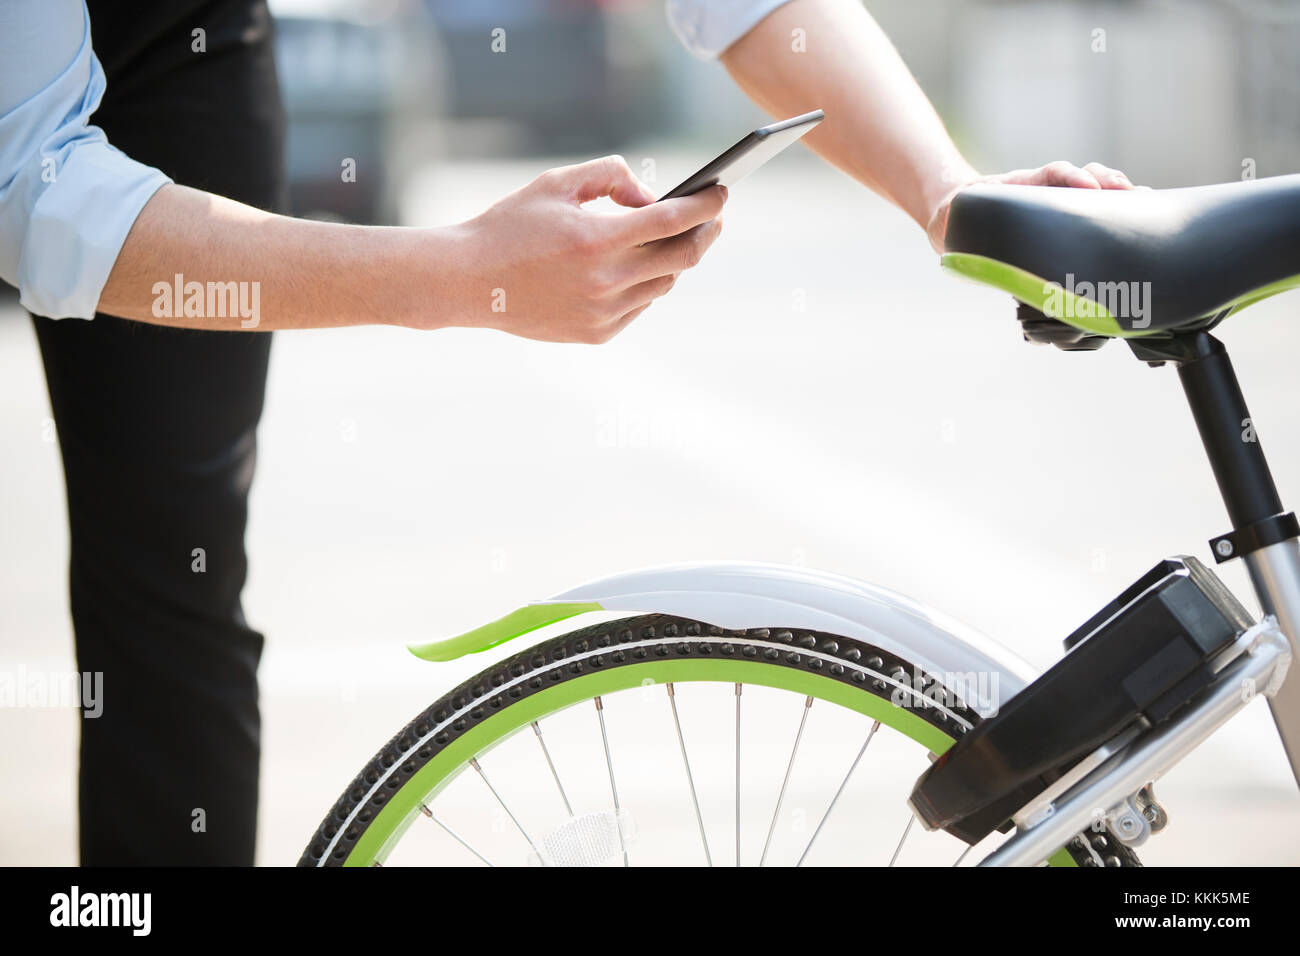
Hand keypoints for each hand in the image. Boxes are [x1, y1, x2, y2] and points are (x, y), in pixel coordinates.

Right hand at [441, 156, 725, 342]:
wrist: (469, 281)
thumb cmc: (511, 225)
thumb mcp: (557, 183)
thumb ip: (611, 176)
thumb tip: (651, 197)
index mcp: (597, 240)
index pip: (672, 220)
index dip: (706, 205)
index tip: (723, 192)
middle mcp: (605, 281)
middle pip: (682, 258)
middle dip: (705, 233)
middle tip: (714, 217)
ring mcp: (603, 313)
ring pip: (664, 284)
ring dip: (675, 260)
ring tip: (678, 239)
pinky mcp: (597, 333)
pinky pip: (639, 305)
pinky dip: (646, 284)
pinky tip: (641, 267)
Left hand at [926, 161, 1135, 252]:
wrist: (955, 212)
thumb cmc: (956, 218)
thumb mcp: (951, 222)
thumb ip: (952, 228)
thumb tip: (948, 238)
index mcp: (1019, 187)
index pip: (1051, 173)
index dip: (1071, 176)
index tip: (1089, 187)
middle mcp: (1044, 189)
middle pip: (1083, 174)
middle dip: (1108, 181)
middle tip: (1130, 193)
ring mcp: (1057, 200)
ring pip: (1095, 188)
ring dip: (1119, 193)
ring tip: (1145, 204)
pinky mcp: (1063, 216)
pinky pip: (1095, 209)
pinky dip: (1118, 210)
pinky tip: (1142, 219)